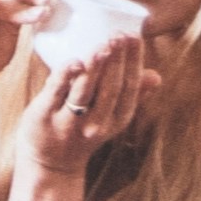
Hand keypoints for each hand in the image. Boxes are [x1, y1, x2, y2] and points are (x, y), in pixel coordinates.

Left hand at [14, 32, 161, 179]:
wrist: (50, 165)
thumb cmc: (82, 131)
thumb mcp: (111, 117)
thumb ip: (132, 95)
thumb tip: (156, 76)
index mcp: (117, 119)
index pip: (130, 87)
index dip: (134, 62)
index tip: (135, 36)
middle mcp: (97, 122)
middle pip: (111, 88)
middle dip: (117, 60)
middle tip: (119, 34)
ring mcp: (69, 121)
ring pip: (86, 92)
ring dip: (95, 68)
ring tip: (102, 46)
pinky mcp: (44, 116)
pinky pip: (56, 93)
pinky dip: (66, 76)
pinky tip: (74, 61)